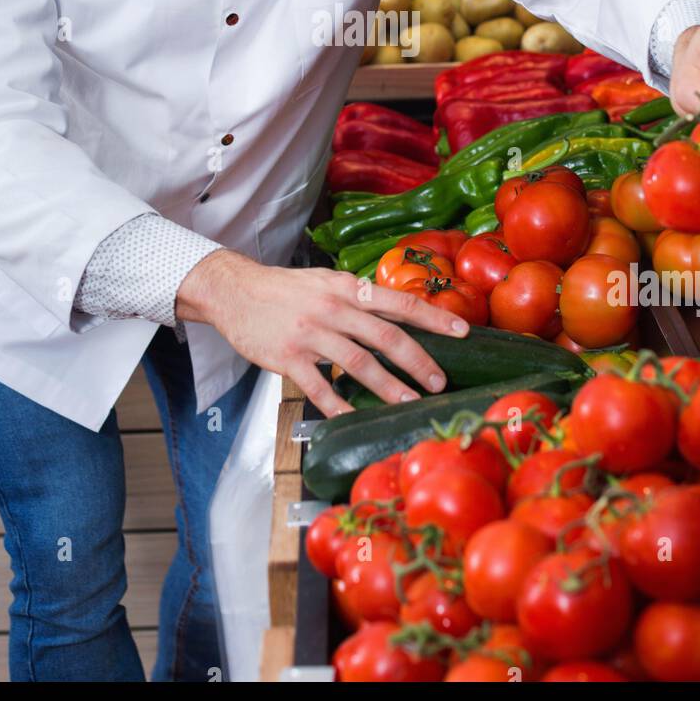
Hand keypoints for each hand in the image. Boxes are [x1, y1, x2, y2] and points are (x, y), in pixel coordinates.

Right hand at [174, 248, 469, 416]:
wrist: (235, 291)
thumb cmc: (287, 289)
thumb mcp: (327, 282)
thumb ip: (360, 299)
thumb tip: (402, 315)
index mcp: (347, 287)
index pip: (399, 302)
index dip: (433, 317)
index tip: (463, 332)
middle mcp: (332, 308)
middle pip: (385, 336)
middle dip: (418, 361)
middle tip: (440, 382)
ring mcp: (309, 333)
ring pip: (357, 363)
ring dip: (388, 387)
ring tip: (411, 403)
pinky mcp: (287, 358)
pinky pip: (319, 387)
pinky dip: (339, 405)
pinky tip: (355, 418)